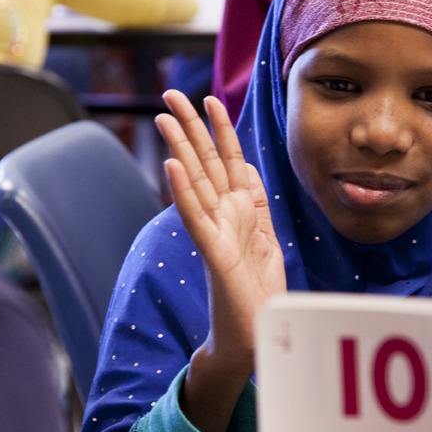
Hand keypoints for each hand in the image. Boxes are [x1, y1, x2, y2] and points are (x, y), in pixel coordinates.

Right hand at [156, 90, 285, 431]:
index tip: (210, 99)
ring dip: (180, 147)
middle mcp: (223, 216)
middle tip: (170, 94)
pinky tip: (172, 165)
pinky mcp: (213, 253)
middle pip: (205, 162)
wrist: (254, 337)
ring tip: (165, 117)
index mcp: (239, 212)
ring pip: (195, 182)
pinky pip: (195, 217)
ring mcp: (215, 233)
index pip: (227, 161)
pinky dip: (183, 191)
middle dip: (190, 126)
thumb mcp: (266, 239)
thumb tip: (247, 168)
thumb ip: (256, 203)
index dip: (220, 129)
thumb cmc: (257, 294)